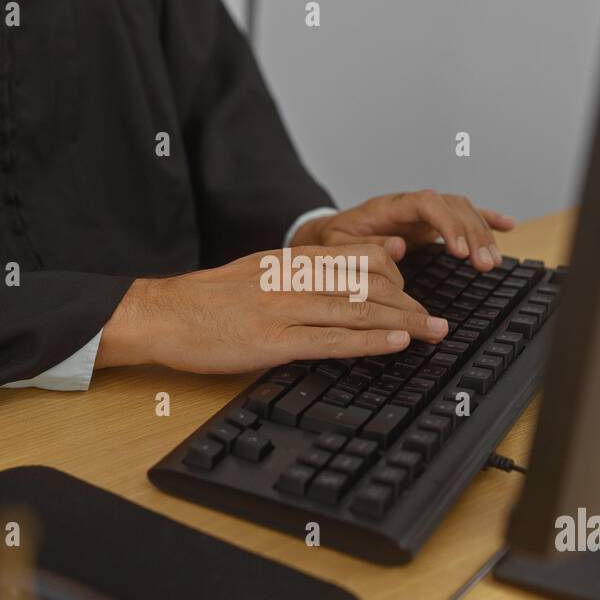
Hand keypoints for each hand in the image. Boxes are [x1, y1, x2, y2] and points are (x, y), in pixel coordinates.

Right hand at [94, 245, 450, 372]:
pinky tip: (395, 343)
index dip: (397, 273)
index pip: (359, 256)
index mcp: (291, 260)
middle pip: (368, 282)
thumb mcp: (256, 272)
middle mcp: (293, 277)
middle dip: (411, 303)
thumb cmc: (206, 301)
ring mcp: (284, 308)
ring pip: (357, 308)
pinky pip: (331, 339)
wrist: (161, 315)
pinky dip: (369, 340)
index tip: (417, 290)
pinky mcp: (272, 341)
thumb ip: (297, 273)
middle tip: (438, 321)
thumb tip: (339, 276)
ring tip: (433, 333)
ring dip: (404, 322)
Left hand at [289, 190, 517, 271]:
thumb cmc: (330, 244)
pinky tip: (508, 227)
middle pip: (452, 206)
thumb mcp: (336, 249)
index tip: (459, 251)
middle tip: (484, 264)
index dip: (447, 224)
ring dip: (481, 234)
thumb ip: (364, 248)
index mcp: (386, 208)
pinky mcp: (428, 225)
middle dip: (472, 234)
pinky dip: (486, 220)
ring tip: (492, 262)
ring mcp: (421, 215)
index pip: (426, 203)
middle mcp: (409, 206)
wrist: (324, 236)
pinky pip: (462, 217)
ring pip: (461, 212)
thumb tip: (397, 245)